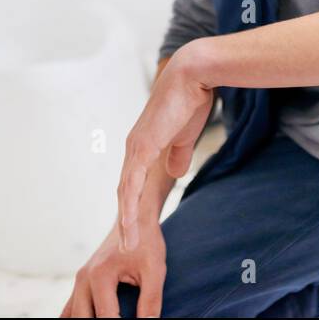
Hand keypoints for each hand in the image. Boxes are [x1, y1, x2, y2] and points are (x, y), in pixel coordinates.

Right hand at [60, 210, 166, 317]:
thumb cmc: (146, 243)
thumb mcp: (155, 270)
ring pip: (71, 317)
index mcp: (100, 275)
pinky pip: (69, 310)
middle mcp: (83, 280)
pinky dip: (75, 319)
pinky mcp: (80, 285)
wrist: (134, 218)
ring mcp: (78, 283)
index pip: (106, 318)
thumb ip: (150, 301)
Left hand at [117, 43, 213, 251]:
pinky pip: (132, 183)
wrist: (193, 75)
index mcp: (144, 146)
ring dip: (126, 220)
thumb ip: (179, 153)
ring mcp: (136, 148)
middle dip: (125, 219)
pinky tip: (130, 223)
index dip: (133, 206)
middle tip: (125, 245)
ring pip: (125, 192)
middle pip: (125, 191)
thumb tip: (176, 172)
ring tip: (127, 244)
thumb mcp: (185, 134)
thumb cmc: (191, 99)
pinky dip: (129, 206)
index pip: (134, 182)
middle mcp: (135, 148)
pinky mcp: (143, 147)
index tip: (134, 228)